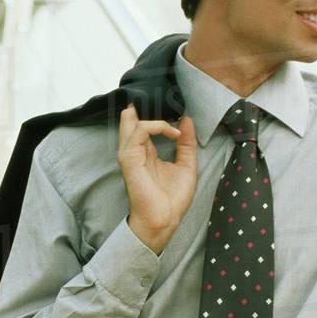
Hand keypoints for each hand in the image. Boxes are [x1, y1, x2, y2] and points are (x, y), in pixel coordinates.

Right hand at [118, 107, 197, 254]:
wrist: (164, 221)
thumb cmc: (172, 200)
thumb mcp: (186, 165)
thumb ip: (186, 143)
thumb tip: (186, 119)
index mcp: (146, 153)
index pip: (142, 124)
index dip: (153, 111)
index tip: (173, 104)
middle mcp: (135, 152)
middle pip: (130, 119)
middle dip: (144, 104)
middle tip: (162, 96)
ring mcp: (130, 155)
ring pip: (131, 121)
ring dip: (153, 115)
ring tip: (171, 121)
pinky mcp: (130, 160)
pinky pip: (139, 132)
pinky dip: (156, 126)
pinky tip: (172, 132)